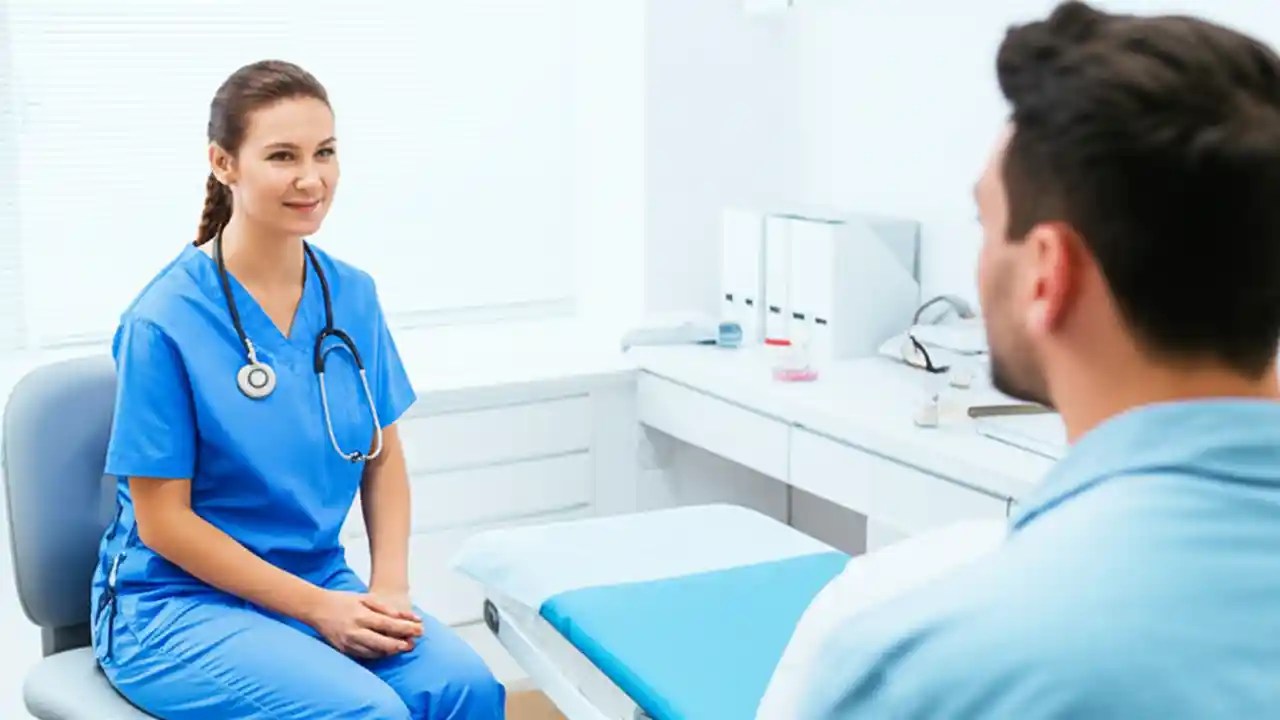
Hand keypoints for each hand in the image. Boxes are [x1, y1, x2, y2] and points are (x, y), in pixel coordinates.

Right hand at [307, 590, 423, 658]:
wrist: (317, 608)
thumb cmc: (344, 600)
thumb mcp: (366, 598)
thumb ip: (386, 607)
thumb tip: (406, 616)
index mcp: (361, 616)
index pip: (388, 624)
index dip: (406, 628)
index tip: (419, 629)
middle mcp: (355, 632)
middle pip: (383, 643)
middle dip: (400, 645)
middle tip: (413, 644)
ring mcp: (348, 643)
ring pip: (374, 652)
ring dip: (391, 651)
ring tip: (404, 647)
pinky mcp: (344, 650)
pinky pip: (365, 655)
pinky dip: (378, 654)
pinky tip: (387, 650)